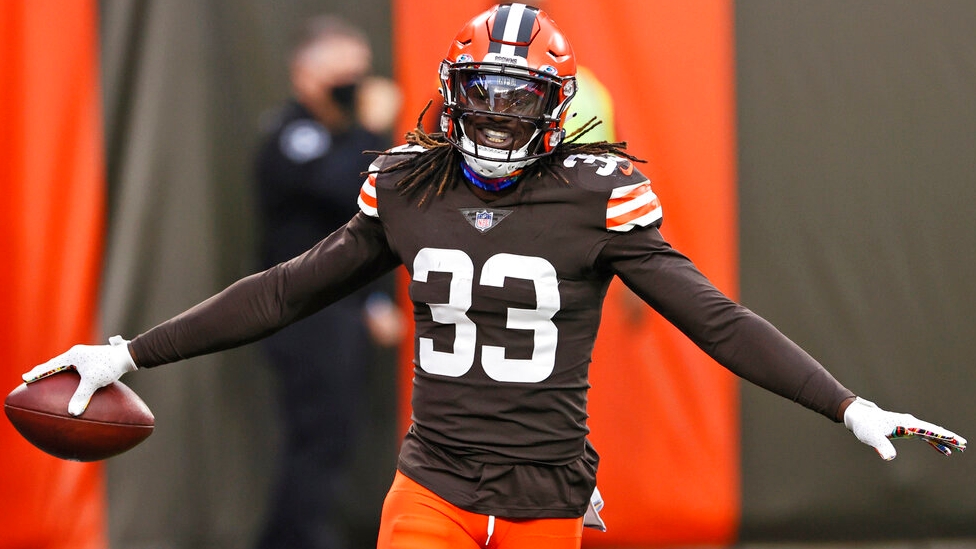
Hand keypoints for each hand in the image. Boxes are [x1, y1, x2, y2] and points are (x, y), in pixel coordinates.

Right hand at [22, 335, 137, 415]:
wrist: (128, 356)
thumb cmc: (109, 366)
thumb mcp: (93, 382)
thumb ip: (81, 396)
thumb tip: (72, 413)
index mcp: (73, 355)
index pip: (51, 365)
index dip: (38, 373)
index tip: (26, 378)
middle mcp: (78, 354)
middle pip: (57, 363)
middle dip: (46, 371)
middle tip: (34, 377)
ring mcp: (86, 356)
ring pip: (68, 365)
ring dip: (58, 372)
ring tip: (50, 380)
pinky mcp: (94, 361)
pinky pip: (78, 369)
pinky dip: (71, 376)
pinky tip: (73, 383)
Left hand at [843, 397, 966, 459]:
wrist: (859, 417)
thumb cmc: (865, 426)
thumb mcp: (872, 437)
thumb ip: (881, 446)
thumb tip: (889, 458)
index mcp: (906, 424)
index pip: (927, 430)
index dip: (941, 436)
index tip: (955, 440)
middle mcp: (910, 423)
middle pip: (933, 431)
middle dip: (949, 438)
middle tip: (964, 445)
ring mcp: (909, 426)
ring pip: (931, 434)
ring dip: (945, 441)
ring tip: (960, 449)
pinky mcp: (906, 430)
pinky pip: (925, 437)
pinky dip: (935, 443)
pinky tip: (944, 451)